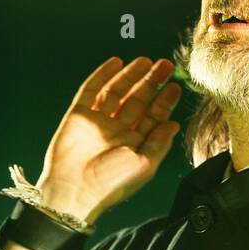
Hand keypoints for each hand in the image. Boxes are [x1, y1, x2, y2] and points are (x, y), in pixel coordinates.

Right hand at [35, 56, 182, 225]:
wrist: (74, 188)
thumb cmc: (110, 184)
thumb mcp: (143, 166)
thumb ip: (159, 144)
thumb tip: (174, 125)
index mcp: (134, 144)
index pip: (153, 117)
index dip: (164, 101)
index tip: (174, 86)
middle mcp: (117, 131)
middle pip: (137, 100)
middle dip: (151, 82)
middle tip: (165, 65)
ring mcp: (98, 121)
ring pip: (116, 92)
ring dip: (130, 75)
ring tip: (146, 61)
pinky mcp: (79, 115)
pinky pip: (91, 90)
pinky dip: (102, 75)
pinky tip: (115, 62)